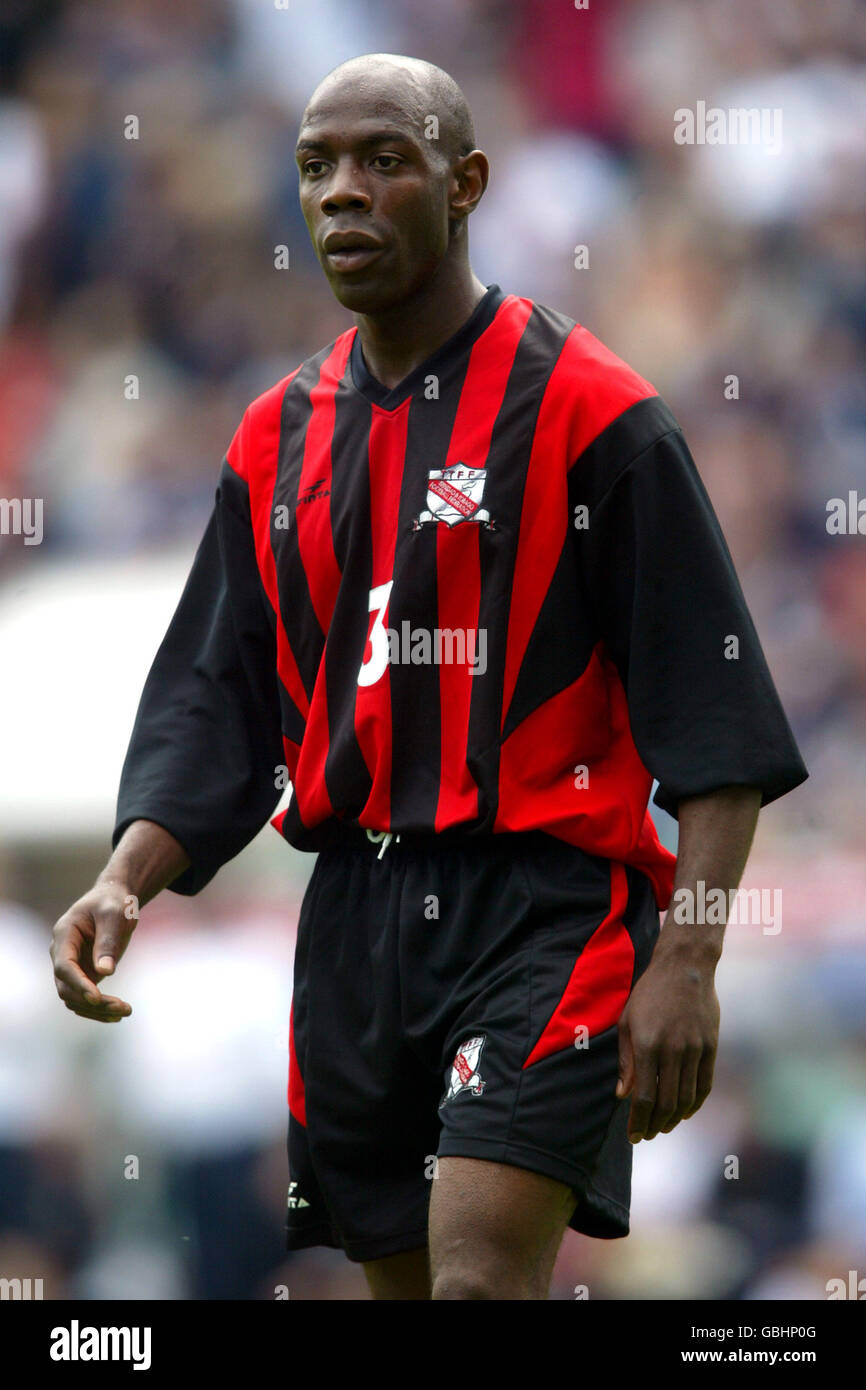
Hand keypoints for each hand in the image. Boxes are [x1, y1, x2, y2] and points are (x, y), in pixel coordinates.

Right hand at [50, 882, 136, 1021]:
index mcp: (64, 935)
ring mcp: (72, 966)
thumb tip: (104, 972)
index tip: (97, 998)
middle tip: (122, 1007)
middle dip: (91, 1001)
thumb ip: (108, 940)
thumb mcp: (114, 914)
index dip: (78, 984)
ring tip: (126, 1011)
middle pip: (66, 987)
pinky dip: (98, 1010)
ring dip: (96, 1010)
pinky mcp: (83, 974)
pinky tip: (118, 1014)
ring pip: (74, 998)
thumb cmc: (114, 902)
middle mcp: (62, 953)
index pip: (64, 966)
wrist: (114, 900)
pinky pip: (85, 999)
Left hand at [615, 951, 718, 1141]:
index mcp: (647, 1045)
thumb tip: (622, 1096)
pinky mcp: (711, 1047)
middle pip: (666, 1103)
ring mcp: (695, 1049)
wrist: (685, 967)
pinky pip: (704, 1085)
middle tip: (646, 1135)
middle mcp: (672, 1050)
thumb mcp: (627, 1022)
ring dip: (674, 1119)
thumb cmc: (649, 993)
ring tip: (662, 1127)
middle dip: (654, 1125)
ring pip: (687, 1098)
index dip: (638, 1121)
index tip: (633, 1136)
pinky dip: (695, 1104)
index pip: (643, 1097)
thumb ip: (626, 1061)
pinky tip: (685, 1113)